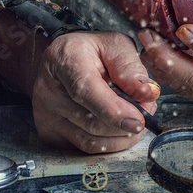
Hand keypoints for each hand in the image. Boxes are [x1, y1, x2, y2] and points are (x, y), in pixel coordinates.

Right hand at [31, 31, 158, 152]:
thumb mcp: (115, 44)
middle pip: (90, 121)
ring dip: (120, 137)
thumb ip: (130, 67)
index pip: (86, 90)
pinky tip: (118, 129)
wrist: (62, 61)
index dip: (113, 109)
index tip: (138, 120)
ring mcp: (46, 114)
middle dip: (125, 124)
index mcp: (65, 58)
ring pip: (89, 140)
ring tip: (134, 119)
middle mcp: (48, 89)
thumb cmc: (91, 51)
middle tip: (146, 113)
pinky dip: (108, 144)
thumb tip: (147, 93)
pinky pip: (84, 148)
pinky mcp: (48, 132)